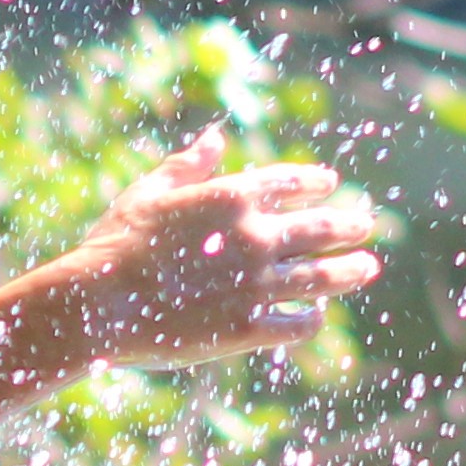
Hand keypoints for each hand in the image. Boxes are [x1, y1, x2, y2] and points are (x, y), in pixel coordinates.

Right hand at [63, 130, 385, 368]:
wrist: (98, 302)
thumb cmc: (117, 242)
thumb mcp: (150, 192)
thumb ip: (189, 164)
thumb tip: (217, 137)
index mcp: (233, 196)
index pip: (290, 182)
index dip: (315, 182)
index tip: (330, 184)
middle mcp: (256, 237)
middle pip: (319, 228)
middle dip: (347, 225)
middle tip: (364, 225)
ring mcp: (257, 284)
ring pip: (321, 276)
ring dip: (349, 270)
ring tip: (367, 267)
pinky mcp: (249, 328)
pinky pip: (298, 323)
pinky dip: (313, 317)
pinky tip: (317, 313)